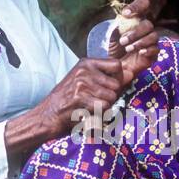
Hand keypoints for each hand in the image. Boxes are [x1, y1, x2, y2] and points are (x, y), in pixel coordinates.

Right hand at [5, 58, 125, 152]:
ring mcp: (81, 83)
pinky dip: (99, 114)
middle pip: (116, 84)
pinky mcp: (80, 98)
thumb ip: (108, 77)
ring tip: (89, 107)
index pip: (117, 65)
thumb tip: (131, 74)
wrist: (46, 116)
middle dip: (111, 96)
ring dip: (105, 106)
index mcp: (86, 62)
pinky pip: (104, 107)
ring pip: (112, 97)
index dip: (118, 78)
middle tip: (94, 101)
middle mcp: (84, 70)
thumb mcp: (86, 81)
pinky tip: (87, 113)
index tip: (108, 87)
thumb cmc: (67, 100)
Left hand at [110, 0, 159, 84]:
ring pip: (154, 36)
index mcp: (135, 21)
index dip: (138, 5)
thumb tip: (123, 16)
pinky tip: (140, 53)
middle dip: (135, 32)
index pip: (143, 5)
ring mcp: (150, 42)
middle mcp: (144, 30)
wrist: (113, 69)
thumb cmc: (112, 50)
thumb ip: (117, 25)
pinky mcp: (152, 55)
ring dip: (140, 42)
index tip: (125, 13)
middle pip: (148, 24)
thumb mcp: (111, 36)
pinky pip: (156, 49)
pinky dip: (148, 50)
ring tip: (128, 49)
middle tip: (122, 41)